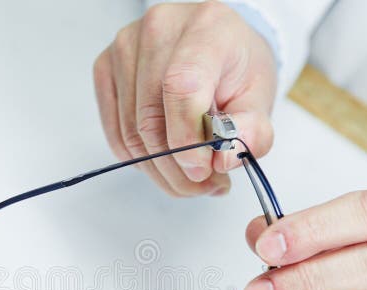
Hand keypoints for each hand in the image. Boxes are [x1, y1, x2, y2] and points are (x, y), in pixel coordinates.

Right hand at [93, 1, 276, 196]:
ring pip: (131, 133)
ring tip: (191, 178)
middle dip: (177, 167)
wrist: (215, 44)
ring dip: (160, 171)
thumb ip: (252, 130)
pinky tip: (167, 163)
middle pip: (151, 118)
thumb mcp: (260, 96)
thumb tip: (223, 160)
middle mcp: (158, 29)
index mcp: (205, 27)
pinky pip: (116, 134)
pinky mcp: (106, 69)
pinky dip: (141, 160)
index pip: (182, 87)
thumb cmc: (235, 66)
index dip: (188, 139)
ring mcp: (125, 48)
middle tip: (205, 185)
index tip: (204, 169)